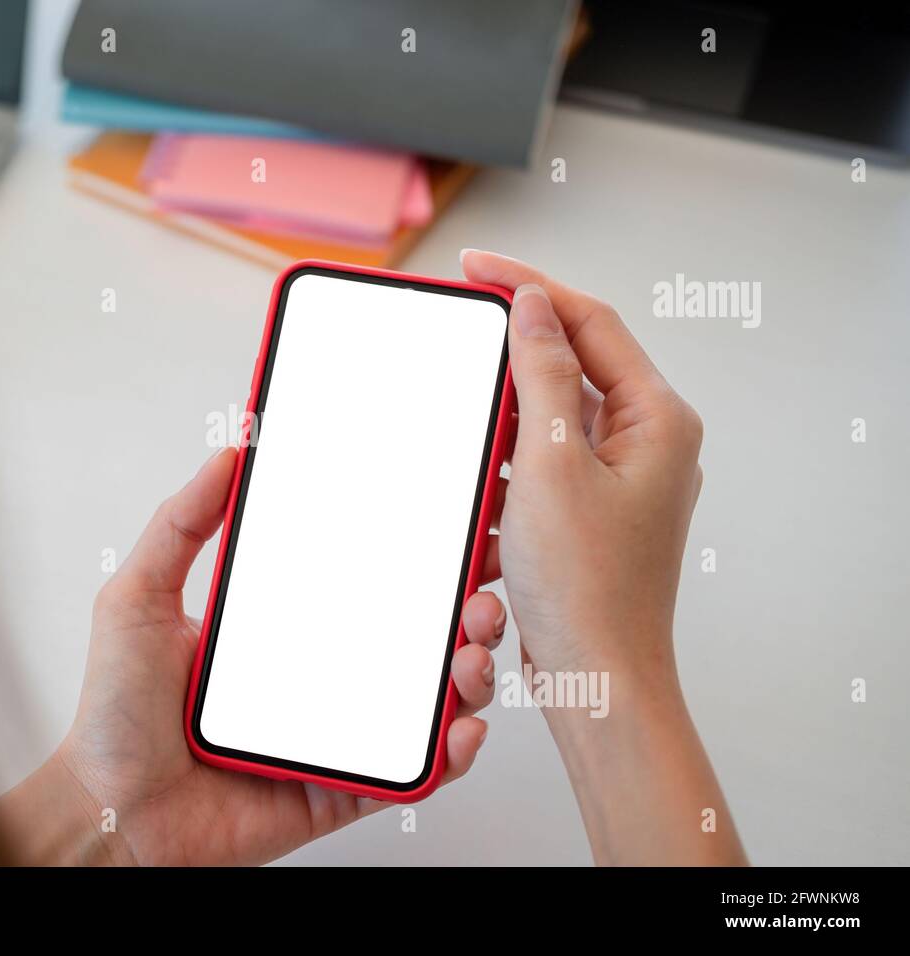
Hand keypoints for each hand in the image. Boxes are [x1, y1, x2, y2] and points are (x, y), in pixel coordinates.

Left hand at [0, 447, 503, 865]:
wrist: (109, 812)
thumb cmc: (115, 714)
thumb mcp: (138, 599)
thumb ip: (180, 526)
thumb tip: (229, 456)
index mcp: (283, 630)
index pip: (362, 583)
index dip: (414, 556)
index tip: (452, 523)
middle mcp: (318, 677)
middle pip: (412, 637)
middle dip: (462, 608)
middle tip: (480, 585)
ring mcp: (335, 734)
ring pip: (426, 700)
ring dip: (469, 670)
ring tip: (474, 648)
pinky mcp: (341, 790)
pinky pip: (410, 773)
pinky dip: (450, 753)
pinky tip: (461, 726)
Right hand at [461, 249, 746, 864]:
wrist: (596, 679)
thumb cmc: (587, 589)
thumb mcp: (550, 463)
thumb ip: (540, 374)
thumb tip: (533, 307)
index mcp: (655, 419)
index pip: (589, 320)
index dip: (528, 286)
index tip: (476, 267)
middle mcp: (648, 442)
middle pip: (570, 365)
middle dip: (510, 358)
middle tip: (460, 333)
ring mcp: (622, 479)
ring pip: (550, 419)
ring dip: (502, 425)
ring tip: (470, 438)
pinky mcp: (592, 513)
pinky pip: (541, 467)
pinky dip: (505, 471)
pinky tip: (484, 494)